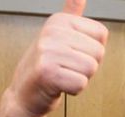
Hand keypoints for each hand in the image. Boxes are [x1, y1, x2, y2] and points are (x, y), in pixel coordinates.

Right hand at [0, 0, 107, 116]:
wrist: (23, 94)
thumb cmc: (45, 67)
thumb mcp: (58, 35)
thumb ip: (71, 14)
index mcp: (59, 20)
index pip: (101, 34)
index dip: (91, 50)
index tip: (71, 54)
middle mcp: (52, 32)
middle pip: (98, 52)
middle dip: (86, 66)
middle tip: (65, 68)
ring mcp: (47, 50)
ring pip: (91, 68)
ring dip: (80, 78)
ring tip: (62, 75)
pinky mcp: (47, 72)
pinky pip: (81, 83)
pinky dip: (73, 90)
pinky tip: (58, 86)